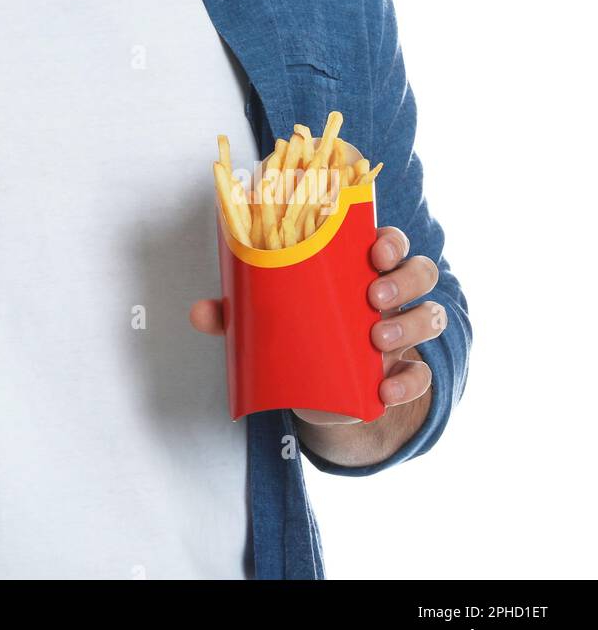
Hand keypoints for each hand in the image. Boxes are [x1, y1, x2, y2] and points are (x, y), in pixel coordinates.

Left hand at [188, 226, 445, 424]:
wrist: (319, 389)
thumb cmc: (298, 330)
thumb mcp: (268, 318)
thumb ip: (236, 313)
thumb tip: (198, 311)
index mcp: (358, 267)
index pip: (388, 241)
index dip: (390, 240)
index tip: (373, 250)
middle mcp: (389, 294)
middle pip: (420, 271)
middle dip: (404, 279)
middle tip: (374, 296)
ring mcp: (402, 332)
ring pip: (431, 316)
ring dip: (411, 324)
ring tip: (377, 340)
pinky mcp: (403, 372)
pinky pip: (423, 374)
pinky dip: (409, 382)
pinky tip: (385, 389)